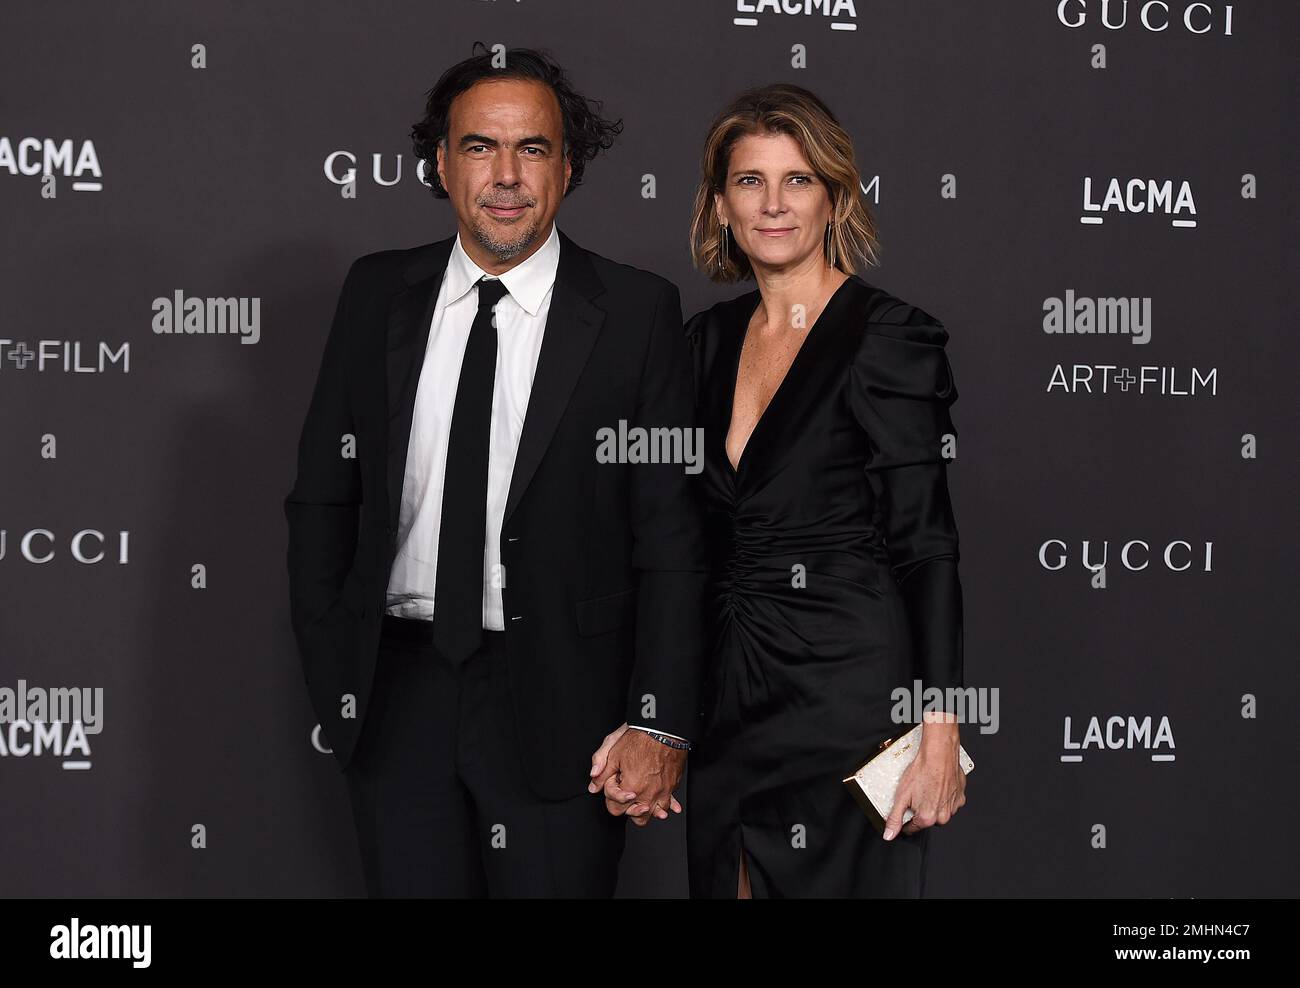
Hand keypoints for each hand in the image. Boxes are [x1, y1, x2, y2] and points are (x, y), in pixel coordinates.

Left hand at [589, 723, 684, 826]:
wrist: (664, 729)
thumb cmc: (640, 738)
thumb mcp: (613, 753)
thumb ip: (602, 773)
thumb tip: (593, 786)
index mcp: (631, 788)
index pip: (616, 809)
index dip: (612, 799)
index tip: (616, 788)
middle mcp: (648, 794)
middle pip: (636, 817)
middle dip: (630, 810)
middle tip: (627, 797)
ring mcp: (663, 792)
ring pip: (655, 814)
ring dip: (649, 810)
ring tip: (643, 802)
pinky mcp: (672, 786)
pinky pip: (670, 803)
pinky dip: (667, 805)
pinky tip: (667, 806)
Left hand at [882, 718, 965, 839]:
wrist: (939, 754)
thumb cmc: (922, 771)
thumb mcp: (901, 795)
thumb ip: (894, 818)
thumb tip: (889, 835)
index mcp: (928, 818)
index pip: (912, 828)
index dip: (905, 820)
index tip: (904, 810)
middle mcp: (943, 816)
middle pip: (926, 819)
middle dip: (920, 810)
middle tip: (916, 794)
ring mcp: (953, 807)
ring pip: (939, 811)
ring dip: (933, 803)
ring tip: (927, 787)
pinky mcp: (960, 797)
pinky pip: (950, 802)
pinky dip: (944, 796)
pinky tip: (937, 785)